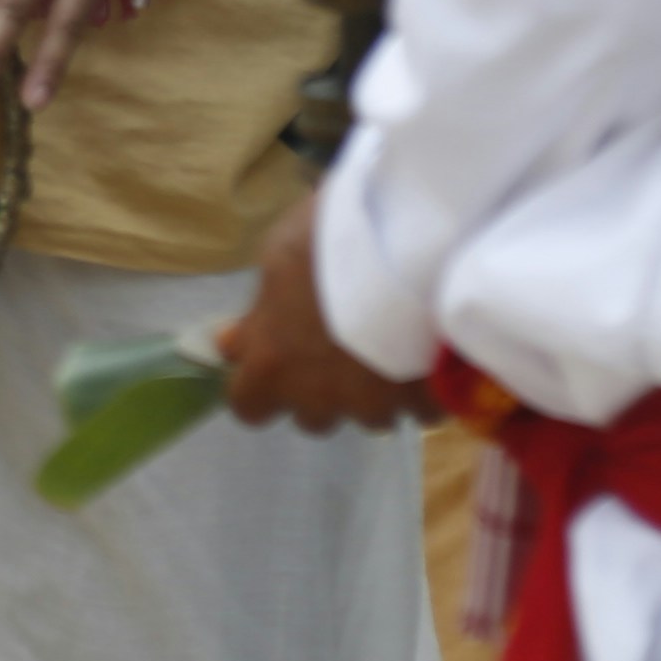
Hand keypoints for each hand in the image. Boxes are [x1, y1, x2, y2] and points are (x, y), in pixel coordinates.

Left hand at [216, 193, 420, 430]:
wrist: (408, 243)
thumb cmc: (328, 242)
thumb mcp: (278, 261)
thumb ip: (258, 316)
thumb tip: (232, 344)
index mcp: (272, 366)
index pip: (248, 408)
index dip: (260, 388)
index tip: (274, 364)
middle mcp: (319, 398)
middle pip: (313, 418)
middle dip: (322, 393)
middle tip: (339, 349)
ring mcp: (374, 405)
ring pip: (369, 418)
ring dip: (374, 394)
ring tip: (391, 348)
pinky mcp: (423, 401)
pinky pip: (420, 411)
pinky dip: (422, 392)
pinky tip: (428, 355)